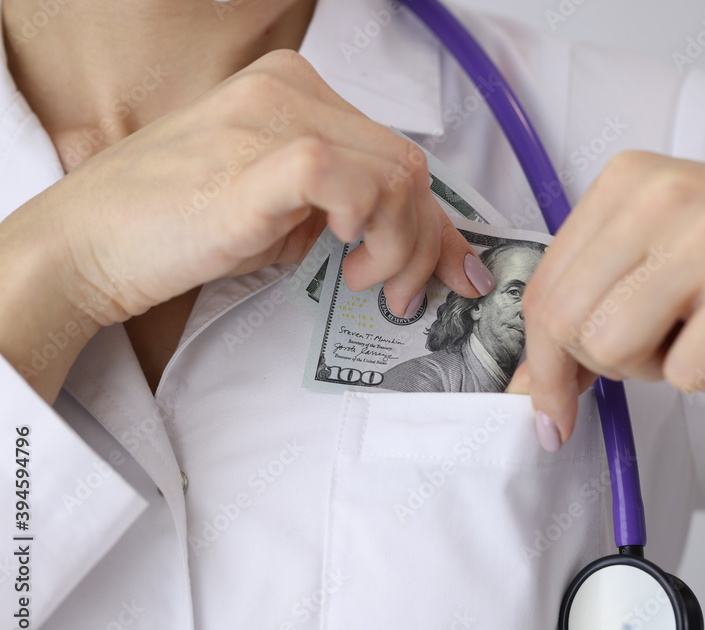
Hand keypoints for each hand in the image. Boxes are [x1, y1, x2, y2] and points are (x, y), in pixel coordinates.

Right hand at [0, 50, 489, 400]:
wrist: (85, 245)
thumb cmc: (173, 229)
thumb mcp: (279, 210)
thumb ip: (341, 208)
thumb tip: (414, 243)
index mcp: (292, 93)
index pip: (394, 155)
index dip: (435, 221)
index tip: (451, 271)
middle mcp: (287, 94)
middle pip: (409, 166)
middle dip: (425, 242)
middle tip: (400, 292)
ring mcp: (269, 121)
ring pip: (396, 175)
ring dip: (400, 246)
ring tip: (362, 280)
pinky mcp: (253, 162)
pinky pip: (343, 176)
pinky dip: (365, 221)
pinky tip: (342, 250)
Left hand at [509, 152, 704, 447]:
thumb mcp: (666, 255)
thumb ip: (594, 304)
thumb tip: (528, 388)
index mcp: (628, 178)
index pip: (543, 286)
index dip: (543, 358)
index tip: (556, 398)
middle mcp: (661, 194)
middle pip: (563, 320)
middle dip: (593, 367)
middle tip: (649, 356)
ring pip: (609, 347)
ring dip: (650, 368)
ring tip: (697, 334)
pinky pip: (684, 373)